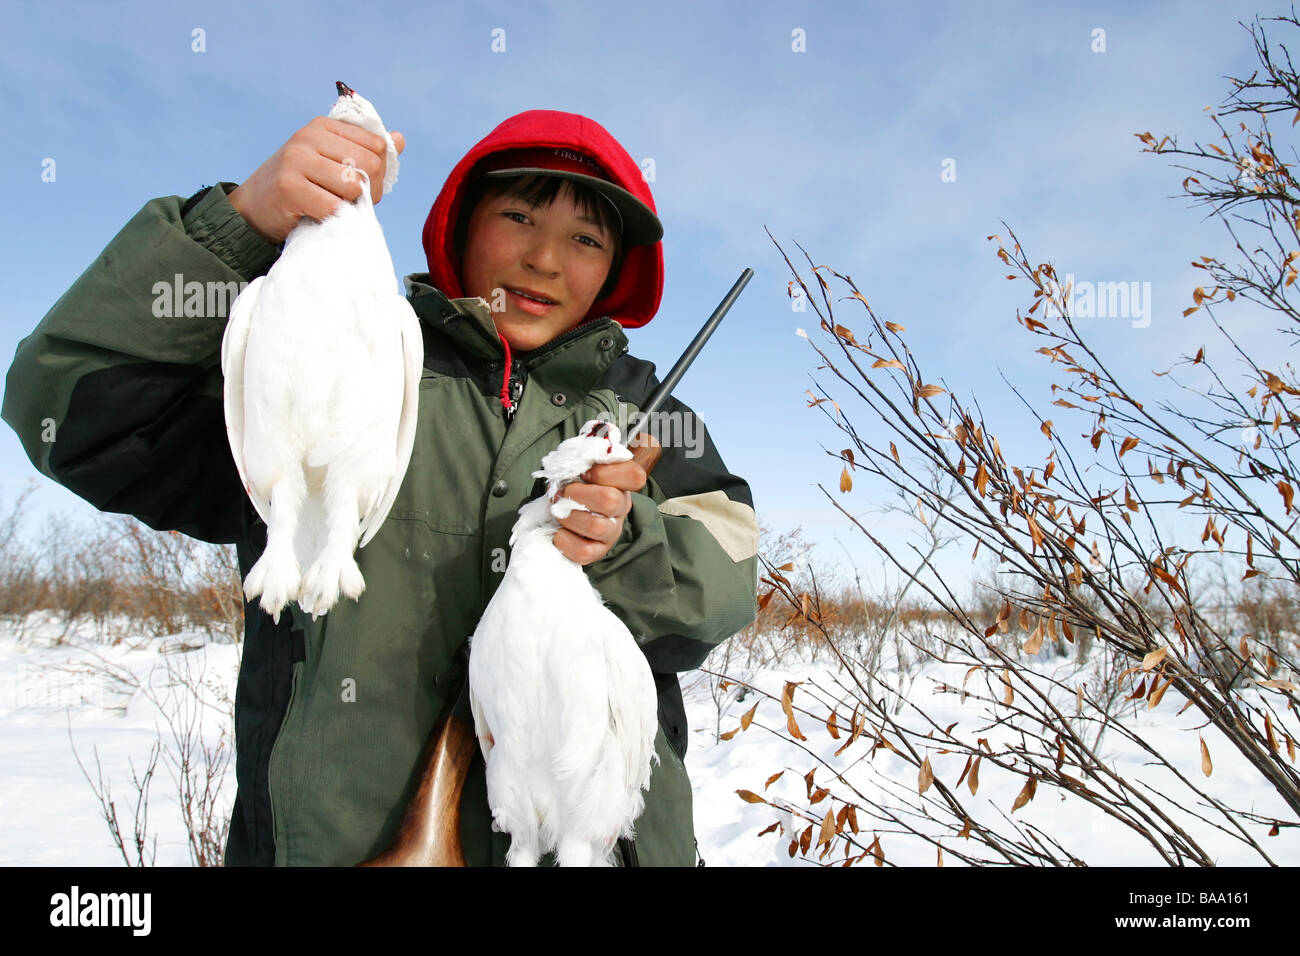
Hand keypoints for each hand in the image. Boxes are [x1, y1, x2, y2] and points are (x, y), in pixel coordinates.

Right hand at [227, 117, 404, 243]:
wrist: (254, 208)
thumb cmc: (301, 186)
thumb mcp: (331, 162)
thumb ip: (365, 151)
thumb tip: (399, 139)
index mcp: (323, 126)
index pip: (377, 145)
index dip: (378, 172)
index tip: (361, 184)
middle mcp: (308, 137)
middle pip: (370, 165)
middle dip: (369, 191)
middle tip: (350, 202)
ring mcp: (296, 159)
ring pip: (353, 186)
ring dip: (349, 205)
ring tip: (331, 206)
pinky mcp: (289, 186)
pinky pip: (333, 207)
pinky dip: (332, 218)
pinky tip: (316, 214)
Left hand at [552, 458, 647, 564]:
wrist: (563, 509)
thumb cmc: (574, 485)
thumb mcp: (579, 466)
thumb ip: (582, 459)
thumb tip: (577, 460)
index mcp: (621, 483)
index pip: (634, 476)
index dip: (606, 473)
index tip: (585, 472)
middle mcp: (621, 507)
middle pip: (610, 500)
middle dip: (577, 494)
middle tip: (562, 493)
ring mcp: (612, 531)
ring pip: (597, 526)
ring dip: (569, 517)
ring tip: (558, 511)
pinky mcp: (598, 551)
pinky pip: (585, 551)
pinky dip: (565, 541)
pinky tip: (559, 532)